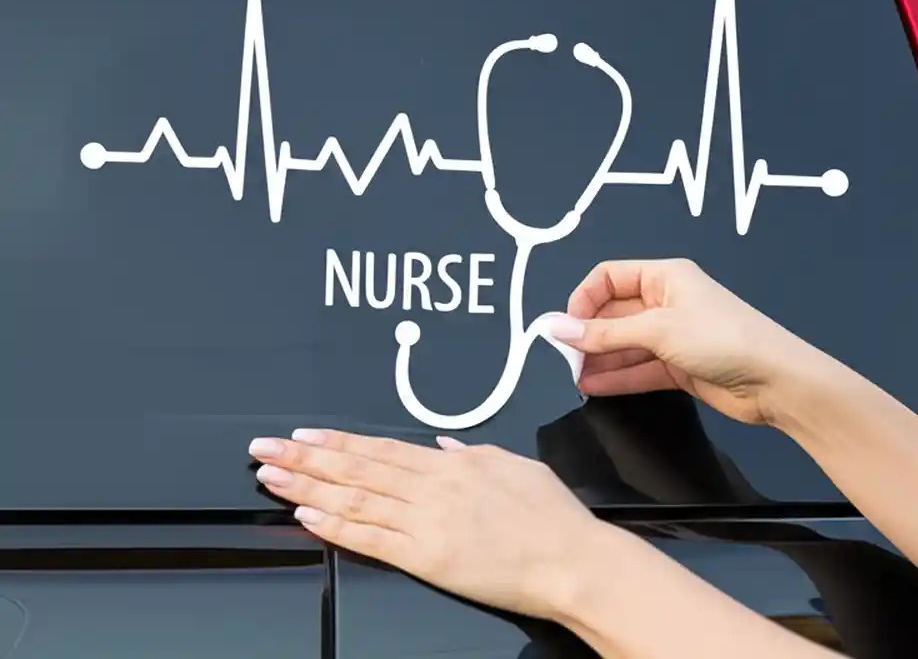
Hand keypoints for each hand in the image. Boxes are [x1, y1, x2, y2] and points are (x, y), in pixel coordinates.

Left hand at [248, 429, 622, 619]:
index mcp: (454, 463)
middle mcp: (435, 487)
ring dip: (309, 487)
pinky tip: (308, 515)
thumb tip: (442, 444)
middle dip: (306, 457)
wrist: (574, 560)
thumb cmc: (553, 518)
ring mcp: (428, 522)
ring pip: (355, 499)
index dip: (338, 441)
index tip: (303, 435)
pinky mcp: (428, 558)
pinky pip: (372, 538)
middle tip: (265, 449)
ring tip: (272, 478)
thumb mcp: (515, 466)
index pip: (381, 448)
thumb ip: (473, 454)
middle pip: (357, 468)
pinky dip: (337, 526)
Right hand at [551, 258, 818, 425]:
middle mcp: (668, 302)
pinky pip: (639, 368)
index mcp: (665, 276)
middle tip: (564, 358)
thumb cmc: (724, 339)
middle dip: (588, 334)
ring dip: (599, 359)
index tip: (564, 327)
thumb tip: (558, 329)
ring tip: (573, 377)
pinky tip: (593, 387)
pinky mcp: (680, 367)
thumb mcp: (658, 330)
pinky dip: (617, 377)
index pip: (609, 277)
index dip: (583, 299)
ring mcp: (674, 336)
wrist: (775, 380)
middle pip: (614, 313)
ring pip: (625, 344)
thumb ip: (605, 333)